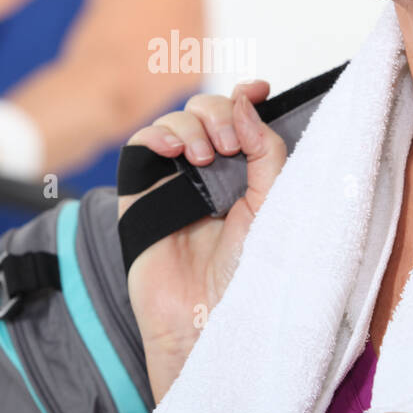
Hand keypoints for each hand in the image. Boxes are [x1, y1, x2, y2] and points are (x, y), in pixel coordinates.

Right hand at [120, 80, 287, 403]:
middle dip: (219, 114)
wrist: (208, 321)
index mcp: (245, 177)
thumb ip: (267, 151)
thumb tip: (248, 100)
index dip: (248, 98)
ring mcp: (172, 184)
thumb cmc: (246, 276)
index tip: (260, 90)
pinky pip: (140, 146)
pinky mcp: (141, 196)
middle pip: (207, 113)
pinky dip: (157, 136)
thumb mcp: (273, 205)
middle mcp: (209, 176)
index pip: (242, 121)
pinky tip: (174, 153)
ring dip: (192, 126)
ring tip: (203, 158)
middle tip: (230, 145)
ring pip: (175, 123)